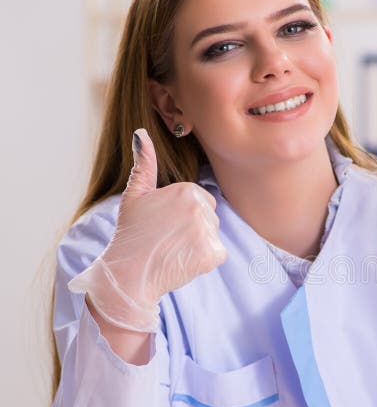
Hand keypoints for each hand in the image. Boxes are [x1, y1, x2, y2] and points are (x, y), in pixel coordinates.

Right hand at [68, 128, 226, 331]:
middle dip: (194, 227)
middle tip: (168, 238)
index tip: (165, 224)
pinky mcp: (213, 254)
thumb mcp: (135, 194)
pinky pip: (218, 253)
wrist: (128, 273)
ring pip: (213, 234)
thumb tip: (141, 133)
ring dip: (199, 243)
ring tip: (174, 249)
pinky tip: (184, 260)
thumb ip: (144, 163)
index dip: (183, 214)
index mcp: (186, 190)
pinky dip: (205, 259)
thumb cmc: (131, 233)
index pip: (201, 200)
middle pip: (210, 216)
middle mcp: (200, 208)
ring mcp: (208, 232)